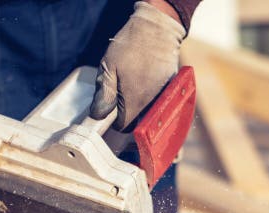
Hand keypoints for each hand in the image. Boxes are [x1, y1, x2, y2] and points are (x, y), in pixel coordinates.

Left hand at [90, 1, 184, 130]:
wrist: (157, 29)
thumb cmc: (130, 46)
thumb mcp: (109, 66)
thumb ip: (104, 93)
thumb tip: (98, 115)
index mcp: (133, 102)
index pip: (123, 127)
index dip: (114, 121)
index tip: (111, 109)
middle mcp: (151, 104)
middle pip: (136, 121)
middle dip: (127, 112)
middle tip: (120, 92)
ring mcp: (163, 97)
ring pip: (148, 112)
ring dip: (139, 104)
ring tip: (133, 83)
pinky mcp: (171, 89)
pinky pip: (159, 101)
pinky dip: (151, 96)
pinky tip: (146, 80)